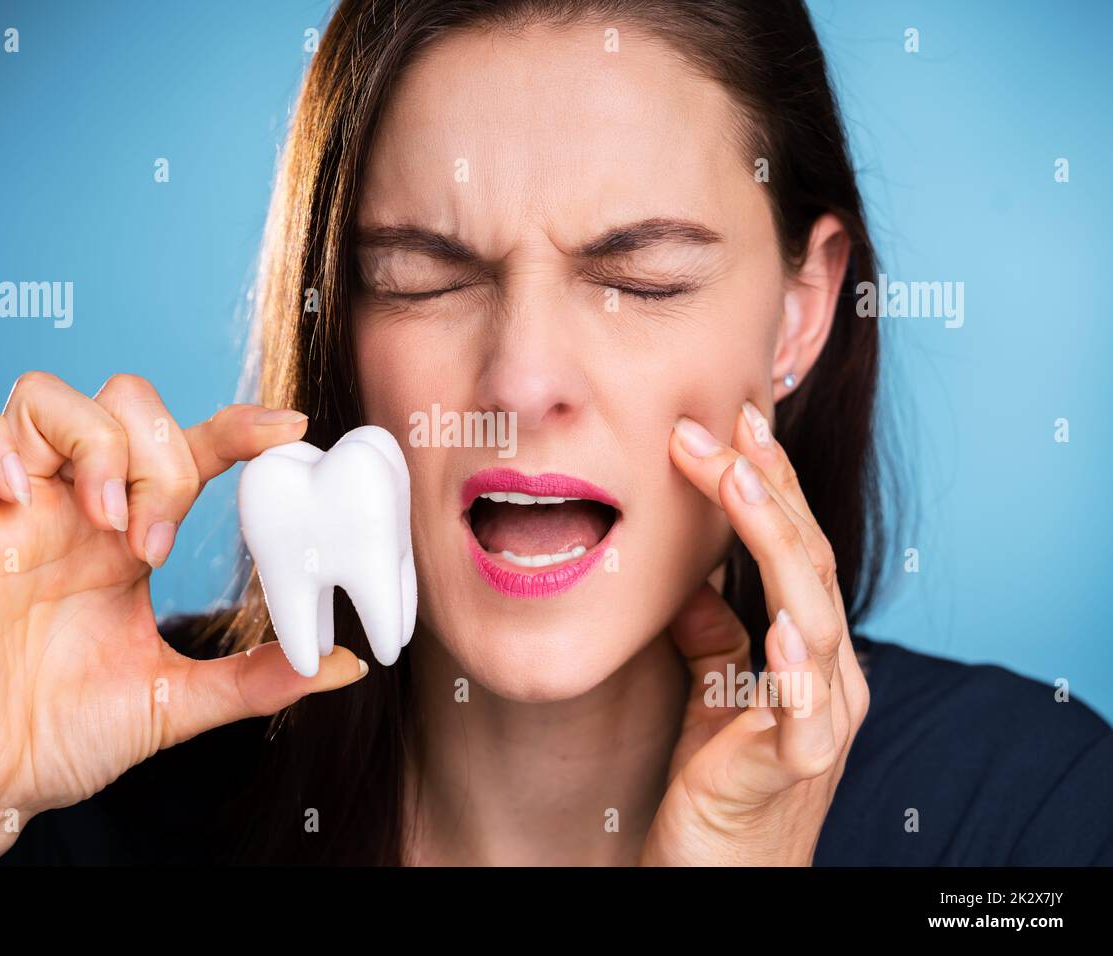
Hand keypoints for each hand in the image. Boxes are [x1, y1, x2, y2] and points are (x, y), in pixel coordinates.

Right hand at [0, 371, 366, 865]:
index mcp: (130, 536)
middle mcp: (74, 508)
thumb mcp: (180, 701)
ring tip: (104, 521)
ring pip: (44, 397)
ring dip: (94, 444)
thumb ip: (257, 676)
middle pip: (124, 401)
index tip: (292, 429)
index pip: (189, 448)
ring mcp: (12, 512)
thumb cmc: (70, 735)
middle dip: (158, 455)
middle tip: (155, 542)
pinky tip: (20, 497)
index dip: (239, 426)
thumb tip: (344, 664)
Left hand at [640, 399, 869, 865]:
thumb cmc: (718, 789)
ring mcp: (817, 721)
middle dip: (763, 489)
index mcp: (809, 651)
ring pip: (812, 615)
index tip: (733, 423)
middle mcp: (828, 676)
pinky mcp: (790, 770)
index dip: (769, 483)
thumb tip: (690, 583)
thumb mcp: (713, 696)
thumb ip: (714, 639)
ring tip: (738, 483)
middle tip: (717, 427)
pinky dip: (794, 667)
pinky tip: (778, 625)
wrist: (719, 883)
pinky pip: (802, 713)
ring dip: (774, 543)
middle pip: (806, 563)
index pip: (794, 548)